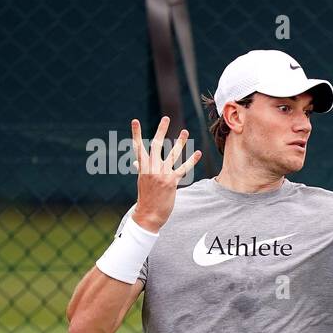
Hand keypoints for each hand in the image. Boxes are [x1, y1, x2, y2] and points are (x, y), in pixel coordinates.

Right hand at [130, 116, 201, 232]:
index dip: (136, 133)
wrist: (148, 214)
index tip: (134, 121)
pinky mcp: (171, 182)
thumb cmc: (146, 197)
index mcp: (142, 167)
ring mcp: (161, 175)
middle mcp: (151, 168)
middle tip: (166, 118)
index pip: (138, 147)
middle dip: (161, 131)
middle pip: (156, 145)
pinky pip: (183, 169)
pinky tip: (198, 152)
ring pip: (171, 154)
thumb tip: (136, 162)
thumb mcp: (142, 181)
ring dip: (180, 142)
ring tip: (186, 131)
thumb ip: (142, 169)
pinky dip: (191, 160)